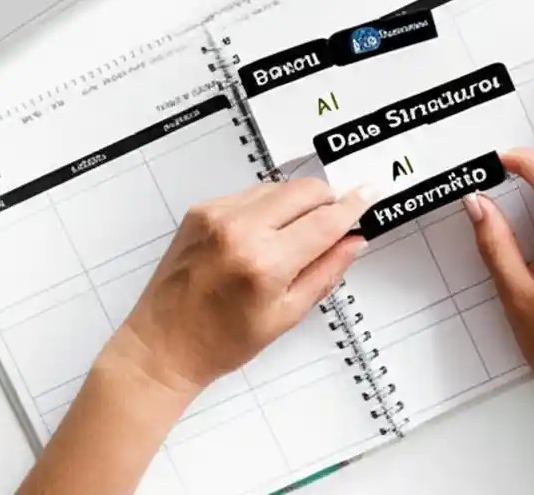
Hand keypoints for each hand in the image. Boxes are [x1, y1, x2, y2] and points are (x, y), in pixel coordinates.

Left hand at [105, 179, 375, 395]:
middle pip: (304, 191)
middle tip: (336, 220)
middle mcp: (240, 230)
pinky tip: (263, 236)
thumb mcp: (286, 315)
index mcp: (265, 263)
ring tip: (292, 239)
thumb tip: (353, 240)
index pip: (325, 220)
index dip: (353, 206)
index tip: (370, 194)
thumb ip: (325, 272)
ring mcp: (217, 215)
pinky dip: (266, 208)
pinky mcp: (201, 210)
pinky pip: (250, 194)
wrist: (163, 344)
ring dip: (296, 204)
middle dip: (327, 200)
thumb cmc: (220, 342)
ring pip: (278, 188)